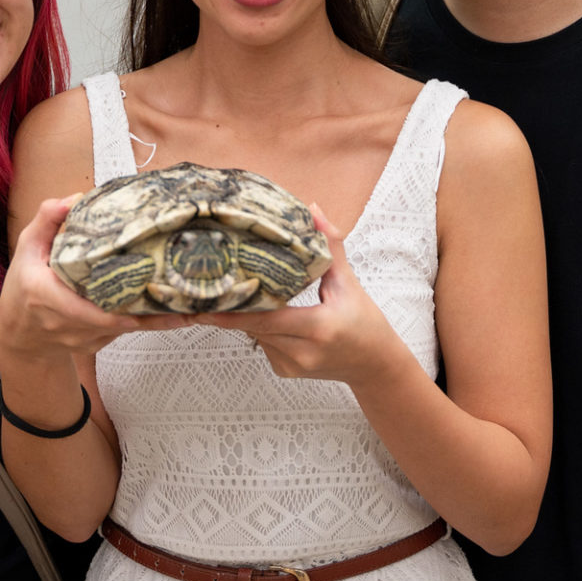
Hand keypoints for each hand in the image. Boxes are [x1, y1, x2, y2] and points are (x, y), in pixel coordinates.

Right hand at [0, 195, 183, 361]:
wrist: (20, 333)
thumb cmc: (23, 286)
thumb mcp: (27, 248)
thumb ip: (47, 220)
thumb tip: (75, 198)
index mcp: (46, 297)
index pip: (81, 310)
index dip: (112, 313)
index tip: (137, 307)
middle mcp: (65, 323)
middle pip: (114, 322)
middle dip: (149, 316)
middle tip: (185, 308)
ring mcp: (81, 339)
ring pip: (123, 330)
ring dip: (153, 321)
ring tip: (190, 313)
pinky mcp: (93, 346)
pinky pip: (121, 333)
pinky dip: (143, 323)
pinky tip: (172, 314)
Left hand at [206, 206, 406, 385]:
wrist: (374, 366)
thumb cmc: (366, 324)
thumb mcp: (349, 283)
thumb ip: (330, 246)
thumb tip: (313, 210)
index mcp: (319, 328)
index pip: (266, 319)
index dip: (233, 311)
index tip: (206, 303)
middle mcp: (302, 351)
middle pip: (253, 326)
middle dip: (233, 306)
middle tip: (207, 287)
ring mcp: (291, 365)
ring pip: (254, 334)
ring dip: (248, 313)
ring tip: (239, 290)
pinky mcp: (285, 370)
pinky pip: (262, 343)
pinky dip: (260, 327)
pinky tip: (269, 313)